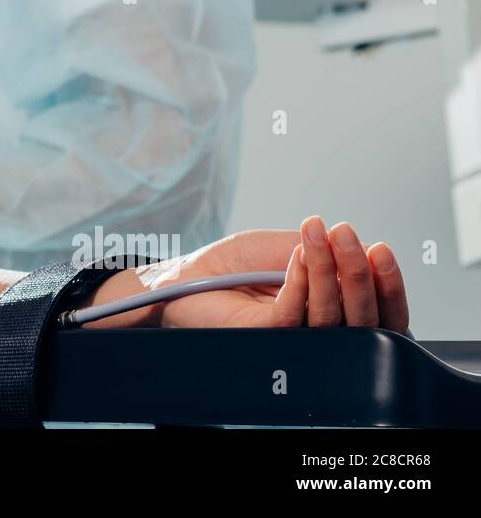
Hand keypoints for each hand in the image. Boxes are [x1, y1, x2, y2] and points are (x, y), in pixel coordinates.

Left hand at [85, 217, 408, 332]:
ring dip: (331, 269)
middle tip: (347, 233)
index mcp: (332, 313)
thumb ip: (327, 253)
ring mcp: (292, 340)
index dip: (386, 284)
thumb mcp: (288, 247)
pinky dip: (301, 281)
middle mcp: (318, 334)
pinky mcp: (263, 339)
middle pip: (362, 317)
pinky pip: (292, 315)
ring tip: (324, 233)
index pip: (377, 310)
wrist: (186, 274)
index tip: (381, 248)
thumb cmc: (236, 263)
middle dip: (359, 272)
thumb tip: (366, 254)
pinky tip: (300, 255)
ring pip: (330, 316)